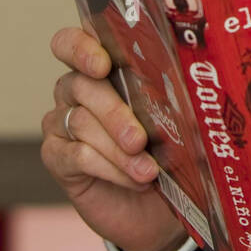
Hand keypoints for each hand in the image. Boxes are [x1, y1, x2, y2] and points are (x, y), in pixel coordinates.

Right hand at [40, 26, 187, 250]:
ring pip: (81, 123)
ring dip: (118, 150)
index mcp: (101, 67)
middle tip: (139, 140)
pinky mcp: (56, 156)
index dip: (81, 48)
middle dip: (115, 113)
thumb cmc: (166, 154)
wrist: (154, 207)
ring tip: (148, 170)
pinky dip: (109, 168)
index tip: (103, 65)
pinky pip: (75, 155)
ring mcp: (61, 122)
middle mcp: (75, 89)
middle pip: (83, 86)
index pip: (73, 43)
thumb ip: (175, 101)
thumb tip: (195, 92)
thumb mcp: (178, 123)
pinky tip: (134, 179)